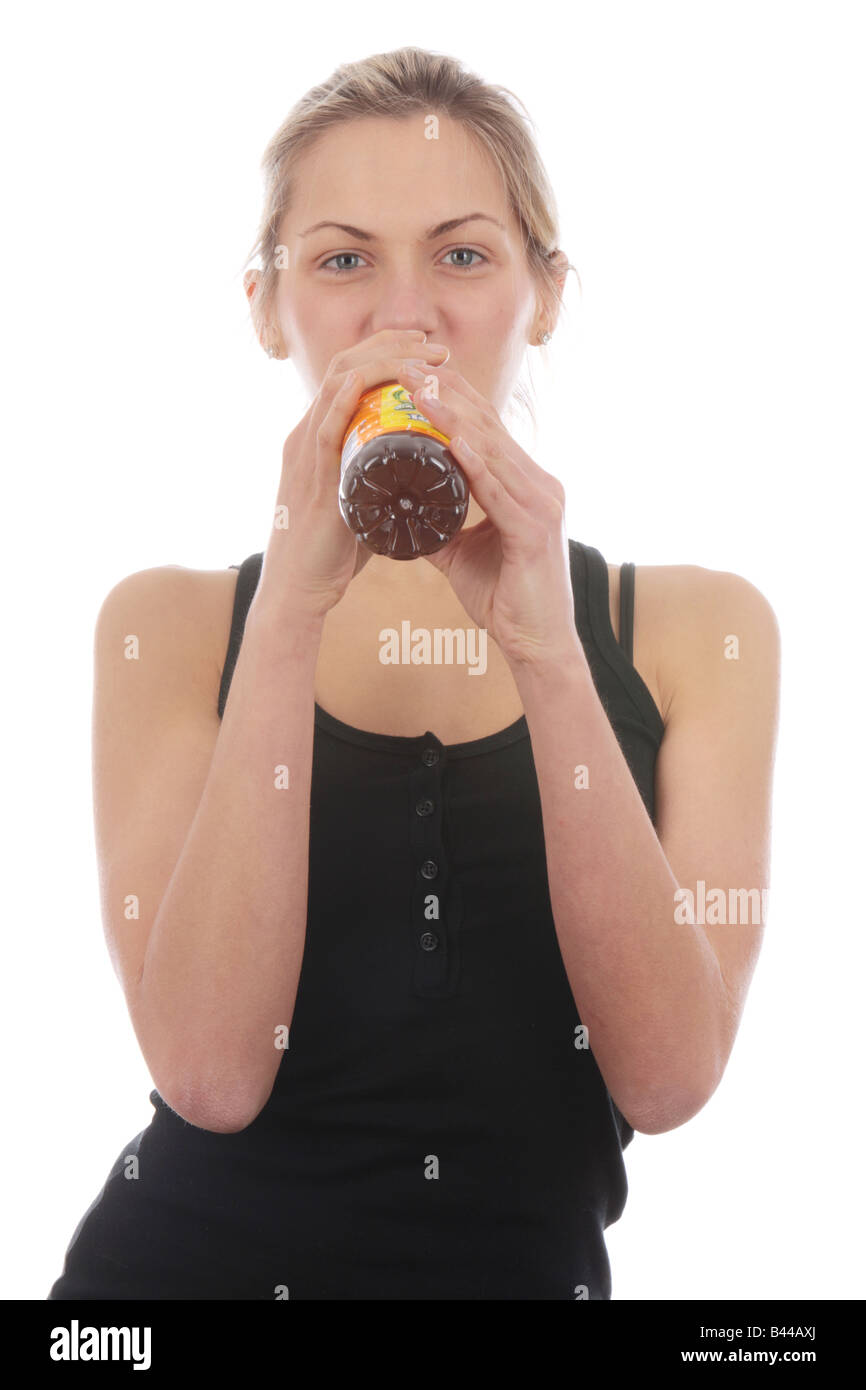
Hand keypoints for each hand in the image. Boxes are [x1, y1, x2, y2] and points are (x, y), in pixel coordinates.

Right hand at [252, 329, 449, 624]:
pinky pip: (324, 427)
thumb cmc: (333, 553)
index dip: (389, 352)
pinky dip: (344, 399)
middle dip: (393, 346)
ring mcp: (306, 452)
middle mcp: (307, 434)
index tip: (430, 351)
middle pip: (345, 365)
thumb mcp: (362, 503)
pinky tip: (365, 381)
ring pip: (337, 385)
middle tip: (435, 346)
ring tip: (422, 356)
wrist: (299, 589)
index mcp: (319, 436)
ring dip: (382, 363)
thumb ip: (384, 486)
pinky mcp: (311, 476)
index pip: (351, 373)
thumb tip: (425, 482)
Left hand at [394, 360, 585, 670]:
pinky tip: (451, 439)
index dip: (450, 399)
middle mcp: (538, 484)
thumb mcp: (460, 556)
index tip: (411, 375)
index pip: (484, 429)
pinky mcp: (536, 529)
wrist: (537, 645)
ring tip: (419, 390)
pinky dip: (475, 462)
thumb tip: (399, 514)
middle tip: (407, 367)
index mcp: (524, 485)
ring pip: (491, 450)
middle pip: (488, 427)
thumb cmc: (505, 599)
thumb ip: (436, 529)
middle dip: (446, 394)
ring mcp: (541, 503)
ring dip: (453, 417)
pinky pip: (500, 489)